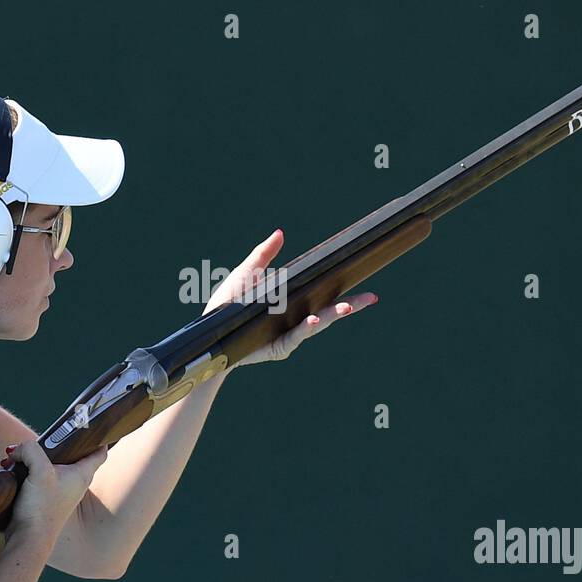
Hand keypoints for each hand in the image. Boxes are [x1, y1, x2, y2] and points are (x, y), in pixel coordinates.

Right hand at [0, 441, 107, 539]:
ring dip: (28, 460)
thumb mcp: (39, 472)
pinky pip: (34, 478)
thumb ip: (31, 450)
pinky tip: (7, 472)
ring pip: (46, 466)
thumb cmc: (42, 509)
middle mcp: (73, 483)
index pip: (99, 452)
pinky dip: (22, 472)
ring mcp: (59, 492)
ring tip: (12, 459)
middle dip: (45, 446)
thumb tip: (19, 449)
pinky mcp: (44, 500)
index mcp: (81, 475)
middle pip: (66, 454)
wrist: (28, 540)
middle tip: (30, 444)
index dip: (97, 437)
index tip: (90, 426)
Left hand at [204, 228, 378, 370]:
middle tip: (372, 298)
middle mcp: (294, 320)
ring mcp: (288, 335)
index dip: (343, 290)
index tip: (362, 281)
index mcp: (292, 303)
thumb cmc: (227, 304)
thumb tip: (280, 233)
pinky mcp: (278, 347)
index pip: (323, 295)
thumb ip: (264, 255)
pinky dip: (306, 328)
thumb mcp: (247, 273)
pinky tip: (314, 319)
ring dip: (332, 316)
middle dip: (351, 305)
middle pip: (328, 312)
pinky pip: (295, 337)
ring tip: (348, 307)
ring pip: (316, 325)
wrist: (209, 332)